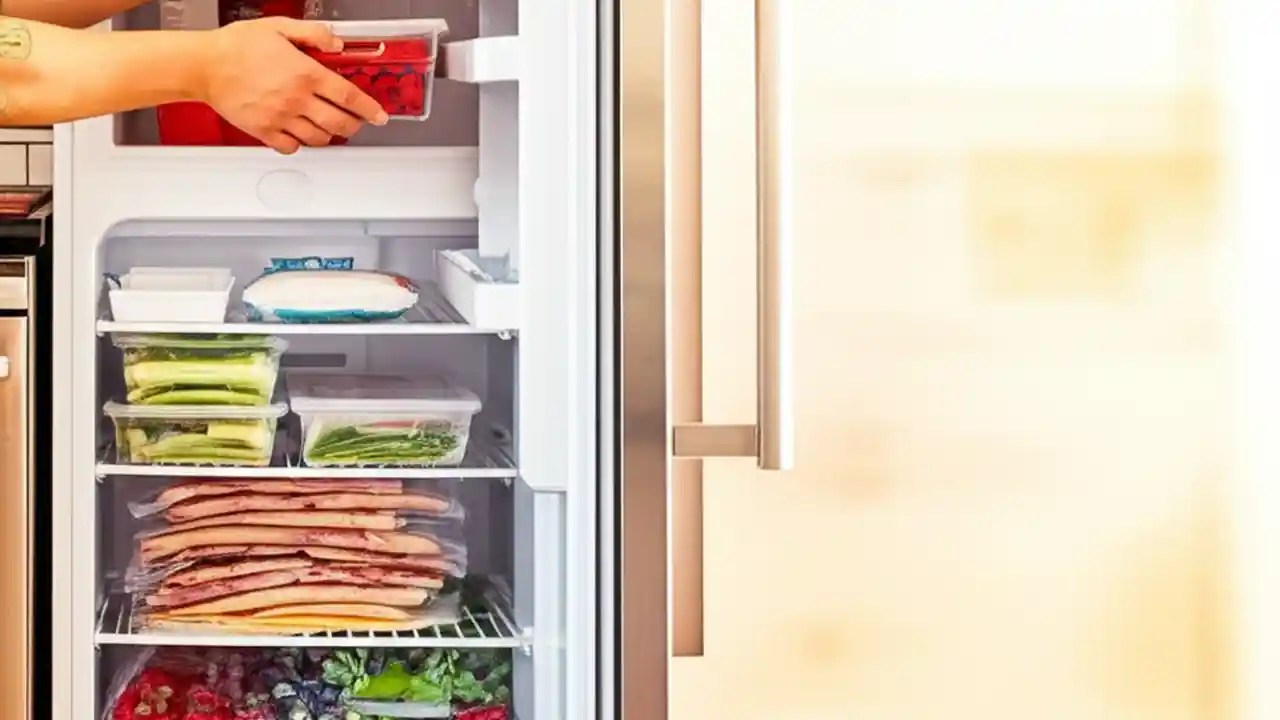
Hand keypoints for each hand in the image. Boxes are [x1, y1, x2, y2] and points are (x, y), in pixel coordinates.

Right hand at [196, 17, 387, 153]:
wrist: (203, 65)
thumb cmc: (237, 46)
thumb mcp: (279, 27)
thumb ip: (313, 34)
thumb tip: (337, 44)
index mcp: (305, 74)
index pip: (349, 97)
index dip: (370, 109)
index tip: (379, 115)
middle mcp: (296, 99)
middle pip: (340, 123)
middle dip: (354, 125)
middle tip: (356, 122)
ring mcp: (281, 118)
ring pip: (319, 138)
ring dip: (329, 135)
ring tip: (328, 125)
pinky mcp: (264, 131)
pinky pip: (292, 147)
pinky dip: (300, 144)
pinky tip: (300, 133)